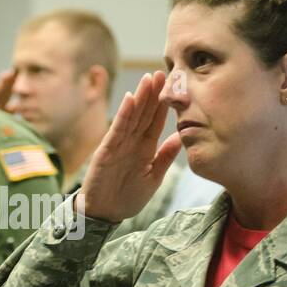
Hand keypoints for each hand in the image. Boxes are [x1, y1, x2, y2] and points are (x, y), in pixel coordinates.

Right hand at [77, 70, 181, 223]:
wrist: (105, 214)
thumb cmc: (127, 197)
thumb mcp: (153, 177)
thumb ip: (165, 157)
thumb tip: (180, 137)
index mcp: (144, 148)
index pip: (155, 122)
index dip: (163, 104)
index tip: (173, 86)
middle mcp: (131, 142)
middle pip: (144, 113)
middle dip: (152, 93)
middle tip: (162, 72)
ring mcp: (118, 145)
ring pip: (131, 117)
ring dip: (140, 97)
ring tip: (148, 79)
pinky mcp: (106, 151)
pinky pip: (116, 130)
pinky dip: (123, 114)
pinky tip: (130, 99)